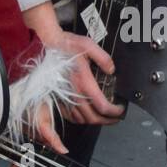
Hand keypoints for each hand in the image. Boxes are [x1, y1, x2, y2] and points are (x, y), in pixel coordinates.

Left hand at [10, 103, 62, 166]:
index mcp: (46, 137)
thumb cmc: (37, 105)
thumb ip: (53, 138)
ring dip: (19, 162)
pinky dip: (13, 153)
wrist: (23, 93)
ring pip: (24, 152)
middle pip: (33, 155)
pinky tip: (10, 158)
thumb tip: (64, 151)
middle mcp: (37, 138)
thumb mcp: (44, 122)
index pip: (46, 155)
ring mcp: (27, 135)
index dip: (42, 165)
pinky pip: (16, 146)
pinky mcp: (19, 132)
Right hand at [21, 2, 124, 125]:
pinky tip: (86, 115)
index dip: (114, 112)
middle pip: (93, 117)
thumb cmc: (66, 45)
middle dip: (108, 120)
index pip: (102, 106)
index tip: (120, 109)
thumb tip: (111, 70)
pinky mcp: (58, 98)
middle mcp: (74, 92)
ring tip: (103, 118)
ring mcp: (65, 97)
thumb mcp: (88, 45)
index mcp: (83, 81)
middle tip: (116, 118)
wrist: (47, 45)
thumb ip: (103, 58)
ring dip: (95, 121)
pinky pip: (70, 116)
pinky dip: (81, 120)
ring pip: (82, 119)